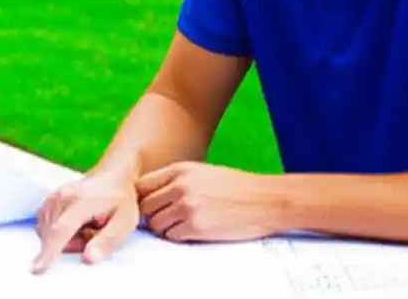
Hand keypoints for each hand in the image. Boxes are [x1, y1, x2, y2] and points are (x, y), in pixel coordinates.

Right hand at [31, 171, 139, 273]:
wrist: (112, 177)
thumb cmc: (120, 201)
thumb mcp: (125, 223)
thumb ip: (107, 241)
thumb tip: (88, 259)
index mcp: (81, 202)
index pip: (61, 230)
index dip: (49, 251)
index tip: (37, 269)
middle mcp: (61, 198)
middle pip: (53, 236)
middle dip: (71, 244)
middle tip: (94, 232)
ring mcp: (52, 198)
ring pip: (48, 233)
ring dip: (65, 239)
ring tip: (86, 227)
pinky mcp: (48, 202)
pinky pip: (46, 228)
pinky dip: (58, 232)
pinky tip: (75, 224)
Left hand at [136, 161, 285, 242]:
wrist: (266, 200)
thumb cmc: (236, 187)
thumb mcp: (202, 172)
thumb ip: (176, 180)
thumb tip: (152, 196)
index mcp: (180, 170)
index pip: (142, 185)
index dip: (143, 198)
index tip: (151, 205)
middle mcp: (180, 186)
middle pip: (146, 207)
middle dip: (153, 215)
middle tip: (167, 219)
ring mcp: (187, 207)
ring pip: (156, 224)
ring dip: (165, 229)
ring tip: (183, 225)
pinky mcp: (197, 227)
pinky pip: (172, 237)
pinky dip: (179, 237)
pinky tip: (194, 231)